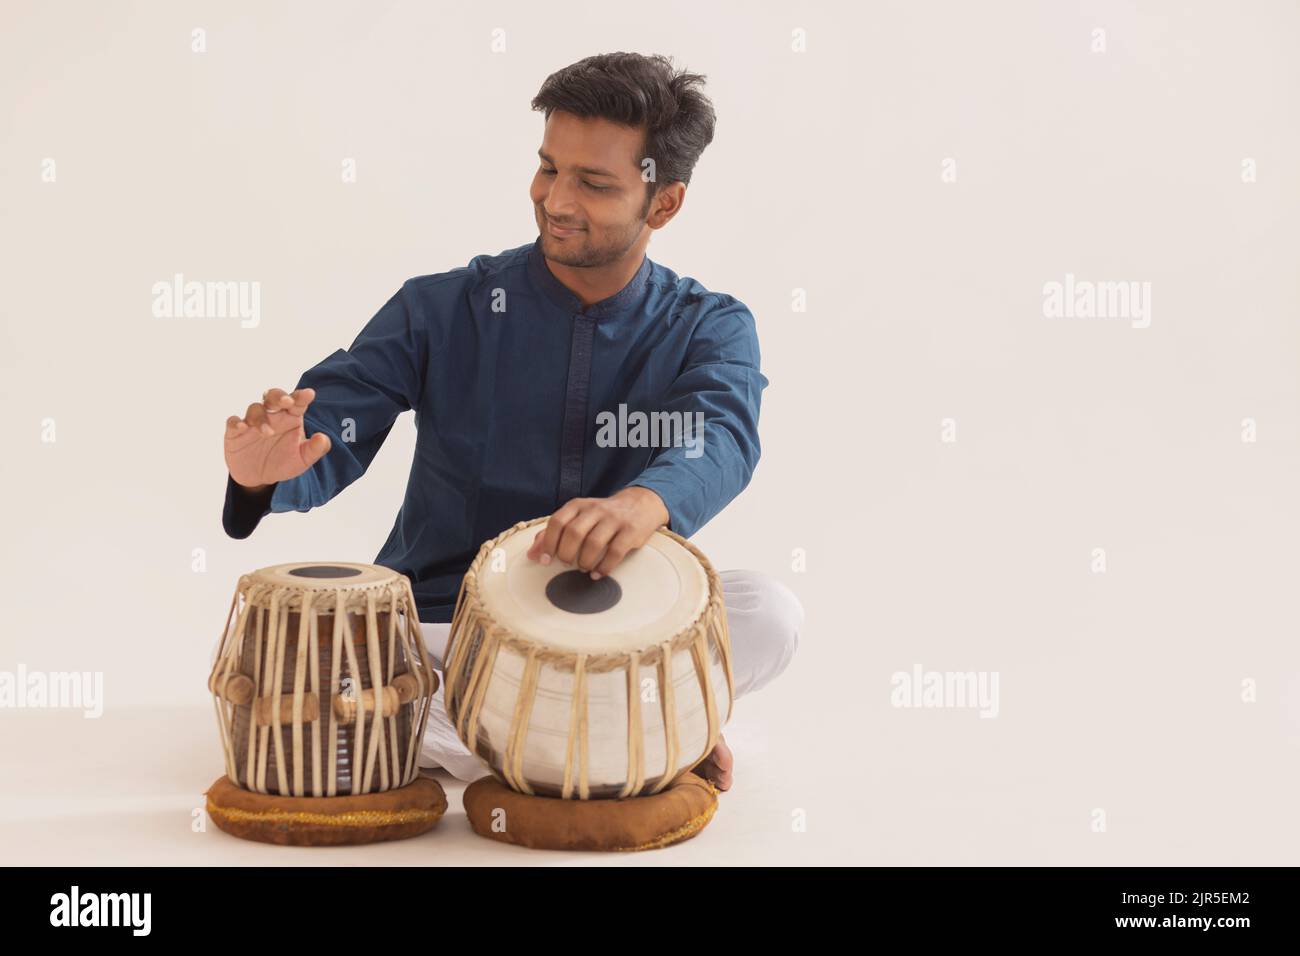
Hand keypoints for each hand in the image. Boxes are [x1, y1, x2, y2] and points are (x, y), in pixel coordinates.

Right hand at [224, 387, 330, 490]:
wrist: (259, 477)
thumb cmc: (284, 462)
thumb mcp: (303, 460)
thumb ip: (315, 449)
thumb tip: (323, 438)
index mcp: (290, 417)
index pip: (297, 402)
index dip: (301, 397)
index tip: (309, 394)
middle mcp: (272, 415)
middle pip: (273, 396)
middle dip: (279, 396)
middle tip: (287, 402)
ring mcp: (252, 421)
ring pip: (255, 408)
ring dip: (261, 418)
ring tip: (268, 433)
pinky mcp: (235, 432)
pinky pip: (233, 422)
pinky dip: (236, 422)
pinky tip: (242, 427)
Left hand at [526, 487, 668, 578]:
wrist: (641, 504)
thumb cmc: (603, 516)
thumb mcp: (578, 517)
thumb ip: (554, 533)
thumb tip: (531, 554)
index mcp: (578, 505)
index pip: (557, 522)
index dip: (548, 543)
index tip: (546, 560)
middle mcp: (596, 510)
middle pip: (574, 532)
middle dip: (567, 553)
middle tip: (567, 564)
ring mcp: (615, 520)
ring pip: (594, 542)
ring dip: (585, 561)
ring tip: (583, 569)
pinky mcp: (631, 531)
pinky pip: (615, 552)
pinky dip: (604, 567)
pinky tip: (598, 573)